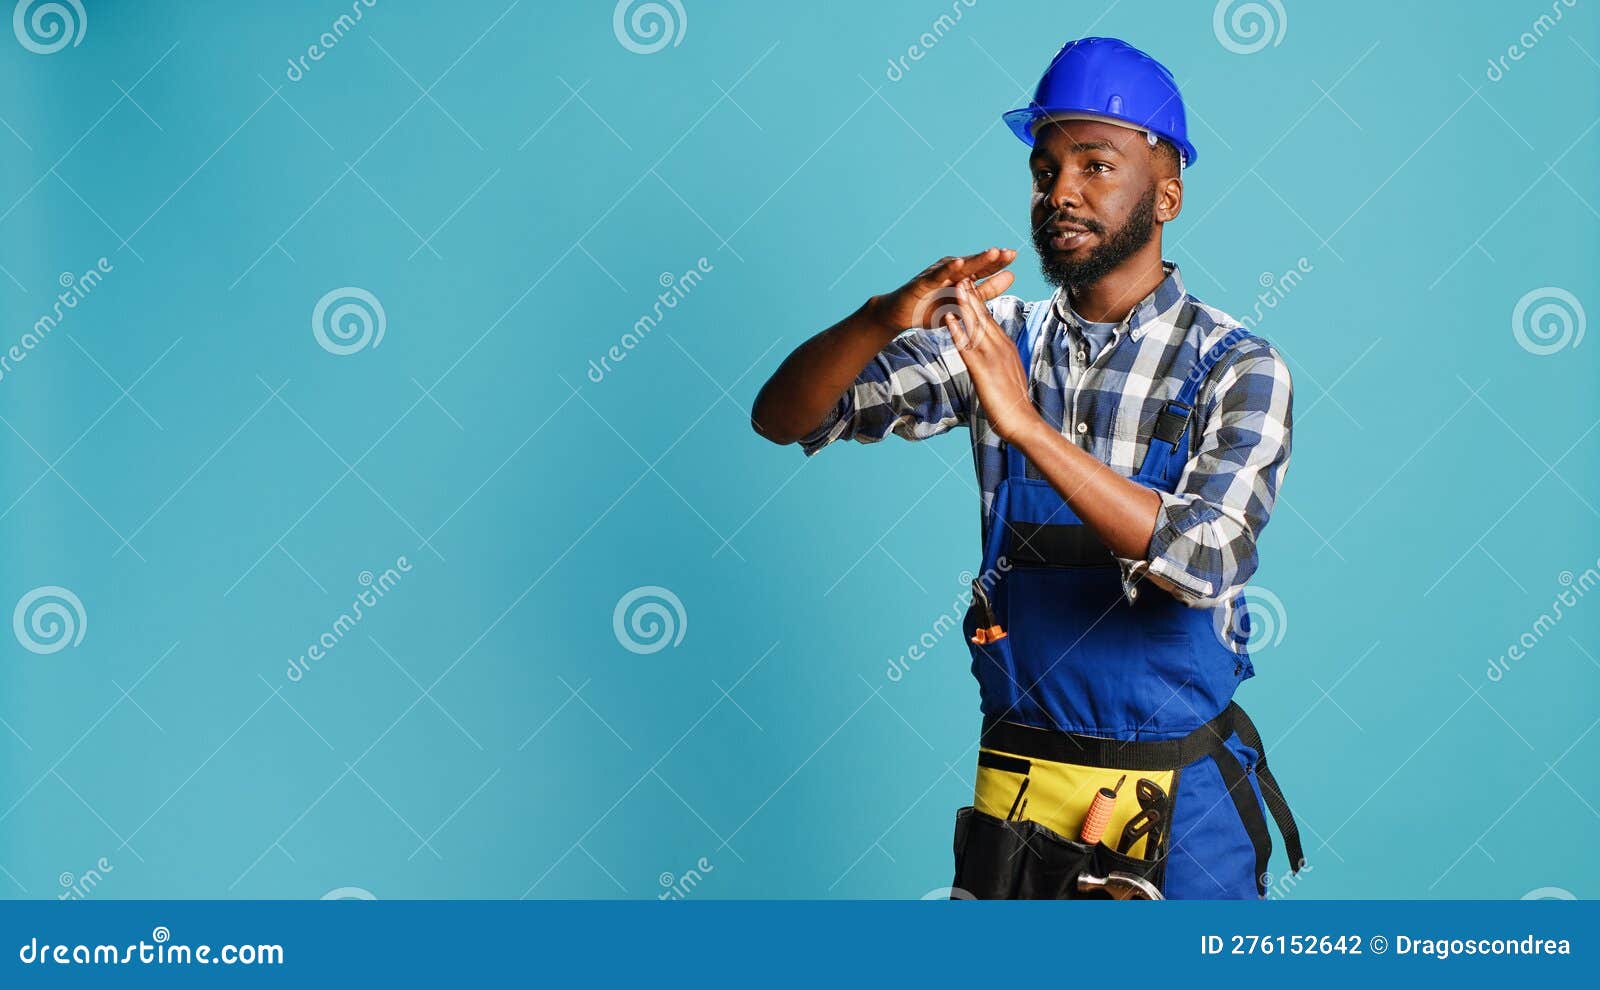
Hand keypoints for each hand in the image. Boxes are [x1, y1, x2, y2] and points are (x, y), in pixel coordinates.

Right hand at [866, 248, 1015, 331]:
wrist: (900, 314)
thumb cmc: (931, 307)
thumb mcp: (964, 302)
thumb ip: (987, 290)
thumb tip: (1012, 276)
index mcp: (963, 276)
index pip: (985, 268)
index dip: (999, 262)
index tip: (1016, 255)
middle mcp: (951, 271)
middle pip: (975, 264)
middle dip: (993, 258)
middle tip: (1010, 252)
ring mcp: (937, 275)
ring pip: (960, 267)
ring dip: (976, 259)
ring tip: (993, 252)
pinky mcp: (923, 282)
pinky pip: (937, 275)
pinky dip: (948, 268)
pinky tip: (959, 262)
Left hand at [945, 276, 1039, 441]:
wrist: (1023, 422)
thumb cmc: (1014, 403)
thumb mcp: (1007, 373)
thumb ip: (999, 359)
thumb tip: (993, 354)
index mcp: (1005, 346)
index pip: (989, 318)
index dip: (978, 300)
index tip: (970, 283)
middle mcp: (1000, 346)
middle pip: (982, 315)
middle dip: (971, 293)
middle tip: (961, 272)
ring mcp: (992, 356)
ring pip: (975, 324)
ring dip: (964, 303)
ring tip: (954, 284)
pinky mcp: (983, 370)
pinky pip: (967, 346)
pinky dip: (957, 330)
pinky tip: (947, 318)